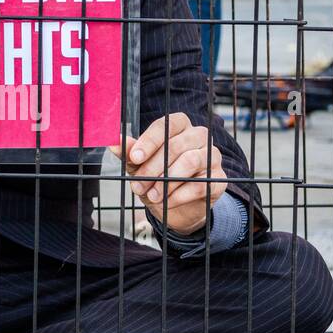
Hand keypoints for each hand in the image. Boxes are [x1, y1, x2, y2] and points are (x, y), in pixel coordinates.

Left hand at [108, 112, 224, 236]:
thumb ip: (129, 153)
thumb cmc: (158, 178)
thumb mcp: (139, 165)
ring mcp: (212, 156)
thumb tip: (112, 142)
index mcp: (180, 126)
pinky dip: (180, 195)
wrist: (177, 207)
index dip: (149, 141)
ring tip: (152, 196)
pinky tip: (167, 202)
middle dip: (153, 167)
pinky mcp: (219, 178)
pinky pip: (201, 183)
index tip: (134, 158)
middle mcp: (199, 136)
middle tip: (138, 186)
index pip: (166, 125)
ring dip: (167, 182)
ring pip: (190, 161)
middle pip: (176, 145)